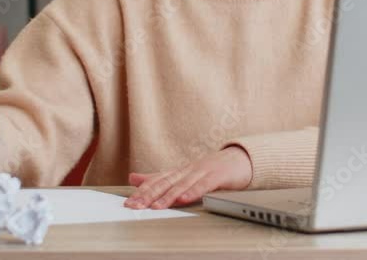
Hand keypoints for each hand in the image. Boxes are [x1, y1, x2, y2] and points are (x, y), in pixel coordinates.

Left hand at [124, 146, 252, 209]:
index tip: (129, 203)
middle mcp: (187, 171)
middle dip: (149, 195)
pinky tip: (185, 199)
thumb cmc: (209, 170)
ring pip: (182, 185)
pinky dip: (194, 192)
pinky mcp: (217, 176)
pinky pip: (204, 185)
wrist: (237, 160)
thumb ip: (158, 177)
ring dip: (168, 196)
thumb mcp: (181, 174)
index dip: (142, 192)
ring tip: (156, 206)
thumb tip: (133, 178)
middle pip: (166, 183)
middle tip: (136, 205)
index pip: (157, 181)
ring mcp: (202, 172)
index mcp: (178, 172)